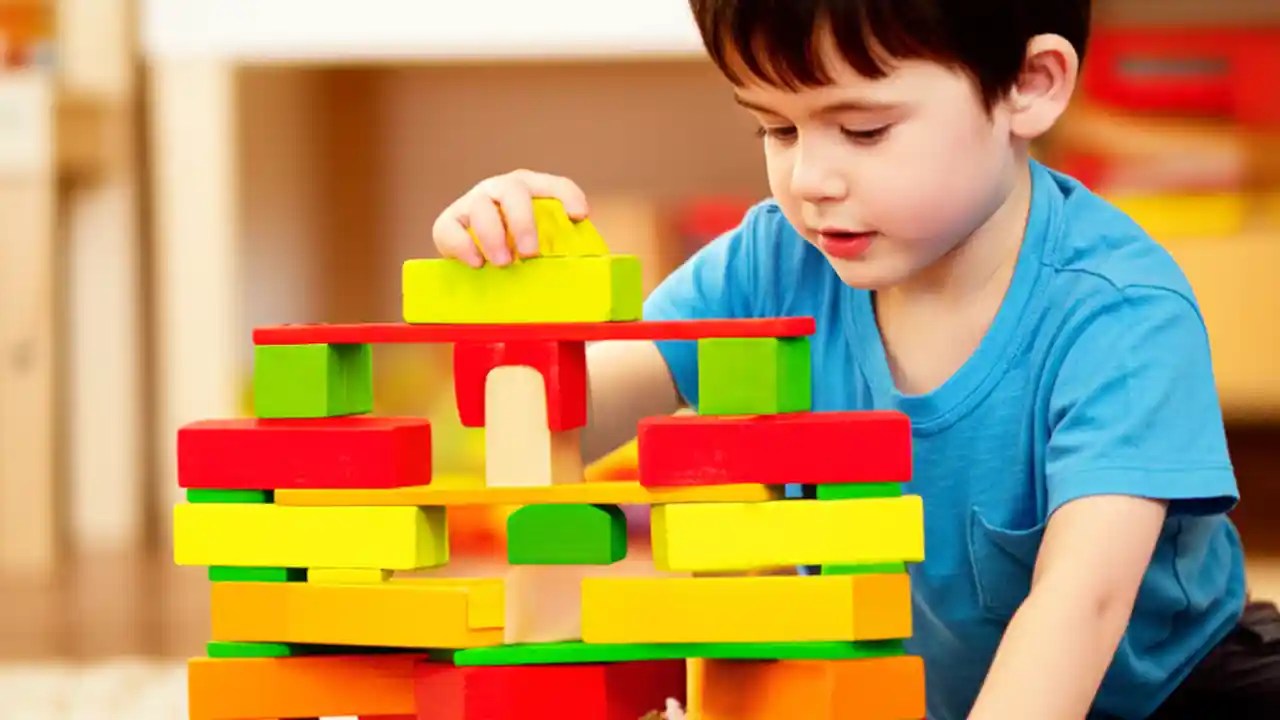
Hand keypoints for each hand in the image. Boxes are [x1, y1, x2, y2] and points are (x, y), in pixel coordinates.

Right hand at [431, 169, 589, 267]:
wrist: (477, 262)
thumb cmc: (520, 255)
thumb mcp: (545, 248)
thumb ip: (563, 252)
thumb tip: (592, 275)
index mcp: (531, 190)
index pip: (556, 185)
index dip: (568, 195)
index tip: (579, 216)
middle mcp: (501, 189)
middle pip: (514, 192)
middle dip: (523, 222)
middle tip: (530, 253)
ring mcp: (472, 203)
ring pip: (481, 208)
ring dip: (493, 236)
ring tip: (504, 263)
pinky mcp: (448, 223)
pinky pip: (449, 228)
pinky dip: (462, 245)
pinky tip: (477, 264)